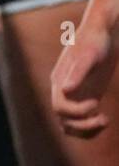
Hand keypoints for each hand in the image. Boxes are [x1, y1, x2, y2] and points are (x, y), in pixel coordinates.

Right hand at [51, 22, 117, 137]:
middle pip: (63, 120)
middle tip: (104, 119)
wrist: (104, 35)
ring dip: (86, 130)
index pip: (59, 107)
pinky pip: (83, 120)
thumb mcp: (89, 55)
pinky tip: (106, 118)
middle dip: (83, 125)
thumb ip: (77, 72)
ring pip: (70, 125)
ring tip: (105, 121)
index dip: (77, 112)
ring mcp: (75, 94)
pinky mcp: (88, 95)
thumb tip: (66, 90)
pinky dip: (92, 126)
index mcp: (60, 80)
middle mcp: (64, 90)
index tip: (96, 104)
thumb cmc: (96, 42)